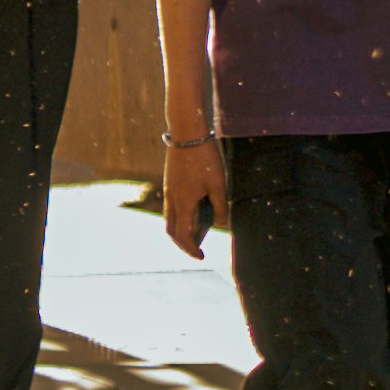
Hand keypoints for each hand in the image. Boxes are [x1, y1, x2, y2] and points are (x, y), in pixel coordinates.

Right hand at [158, 132, 224, 257]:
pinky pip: (172, 207)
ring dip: (180, 230)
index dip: (191, 249)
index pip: (183, 235)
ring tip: (197, 233)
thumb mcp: (218, 184)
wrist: (187, 132)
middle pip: (171, 231)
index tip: (201, 256)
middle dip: (182, 244)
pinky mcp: (170, 182)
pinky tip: (194, 212)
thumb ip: (219, 206)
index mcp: (183, 203)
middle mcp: (172, 199)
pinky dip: (179, 216)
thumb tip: (220, 223)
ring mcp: (169, 190)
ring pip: (170, 219)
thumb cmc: (205, 158)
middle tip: (197, 249)